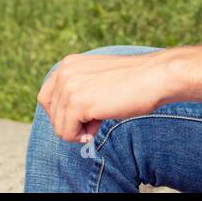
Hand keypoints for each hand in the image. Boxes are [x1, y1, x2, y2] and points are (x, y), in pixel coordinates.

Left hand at [37, 50, 178, 142]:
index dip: (61, 113)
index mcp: (69, 63)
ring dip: (79, 130)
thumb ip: (80, 89)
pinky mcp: (77, 102)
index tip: (82, 117)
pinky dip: (81, 137)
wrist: (155, 77)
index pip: (46, 97)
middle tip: (95, 120)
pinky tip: (99, 125)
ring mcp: (69, 86)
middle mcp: (64, 71)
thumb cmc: (134, 82)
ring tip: (100, 119)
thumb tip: (66, 117)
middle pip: (51, 113)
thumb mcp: (98, 79)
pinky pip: (66, 133)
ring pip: (58, 126)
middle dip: (71, 123)